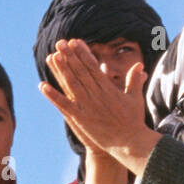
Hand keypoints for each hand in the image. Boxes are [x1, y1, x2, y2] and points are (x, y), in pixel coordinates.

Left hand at [40, 39, 157, 167]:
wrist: (129, 142)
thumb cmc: (133, 121)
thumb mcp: (135, 98)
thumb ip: (134, 81)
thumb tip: (140, 66)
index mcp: (108, 88)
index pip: (92, 66)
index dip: (82, 53)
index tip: (74, 42)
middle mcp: (96, 95)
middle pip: (80, 71)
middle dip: (69, 56)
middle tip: (60, 43)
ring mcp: (87, 106)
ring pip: (71, 84)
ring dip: (61, 70)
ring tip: (52, 56)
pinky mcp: (81, 119)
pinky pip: (64, 105)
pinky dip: (53, 96)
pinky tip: (43, 86)